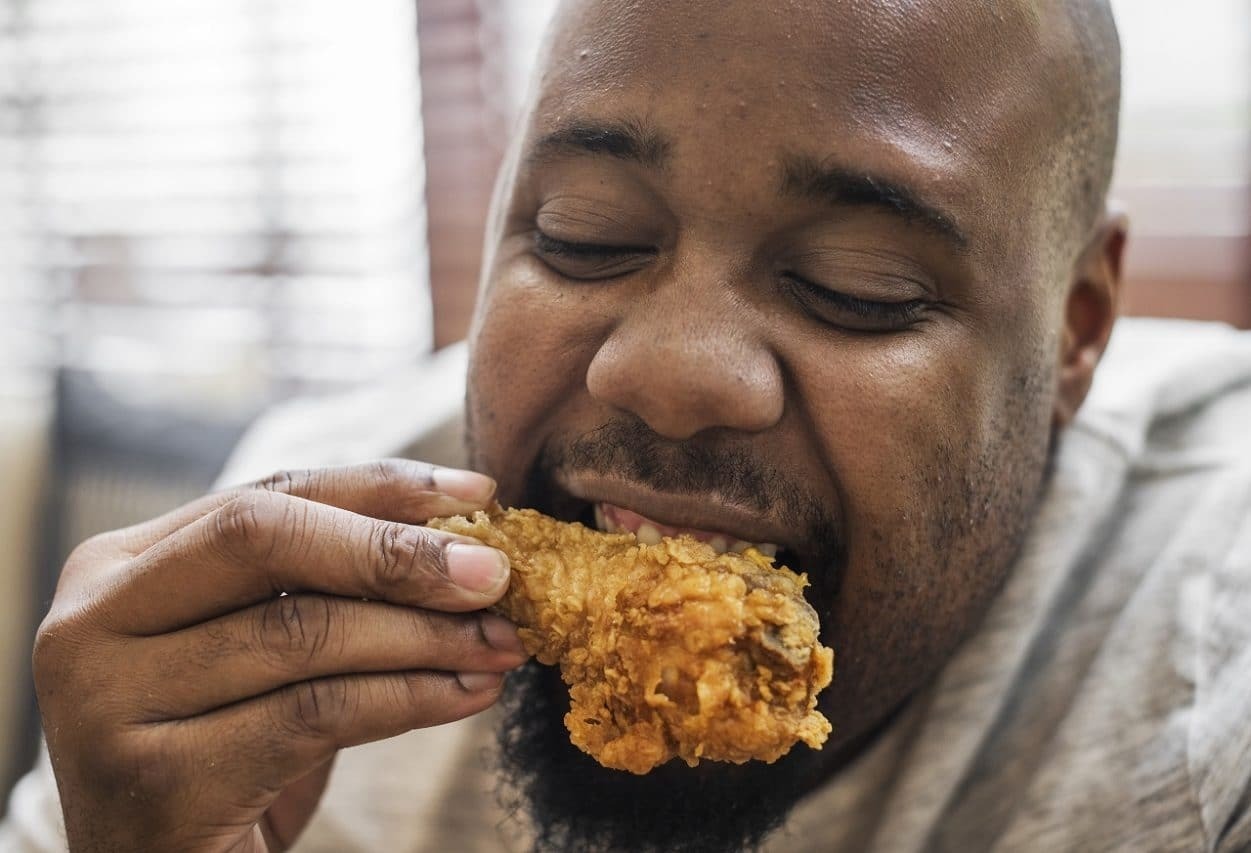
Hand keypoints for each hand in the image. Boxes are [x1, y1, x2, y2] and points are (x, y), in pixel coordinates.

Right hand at [33, 459, 525, 852]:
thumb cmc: (226, 753)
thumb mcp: (267, 655)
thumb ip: (329, 587)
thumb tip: (464, 540)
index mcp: (118, 570)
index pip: (264, 495)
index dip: (378, 488)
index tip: (476, 491)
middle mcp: (90, 624)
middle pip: (266, 540)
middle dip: (396, 552)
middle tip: (494, 573)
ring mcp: (107, 705)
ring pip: (301, 631)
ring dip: (424, 635)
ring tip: (499, 643)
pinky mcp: (155, 784)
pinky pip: (314, 714)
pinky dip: (409, 698)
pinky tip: (465, 695)